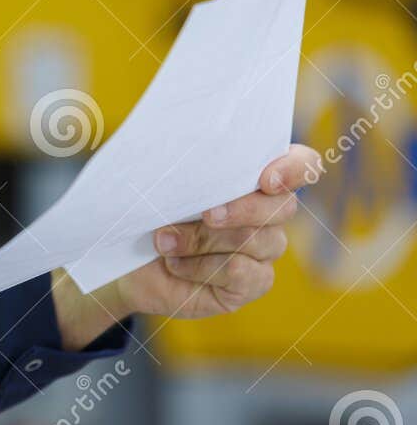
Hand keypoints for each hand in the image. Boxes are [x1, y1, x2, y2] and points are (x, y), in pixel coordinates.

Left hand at [52, 144, 320, 349]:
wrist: (125, 258)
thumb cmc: (145, 208)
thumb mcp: (158, 179)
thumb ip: (184, 161)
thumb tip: (185, 141)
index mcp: (253, 174)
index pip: (301, 164)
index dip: (294, 169)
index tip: (266, 179)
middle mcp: (268, 211)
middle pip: (282, 207)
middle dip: (240, 210)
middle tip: (205, 214)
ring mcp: (263, 249)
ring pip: (256, 241)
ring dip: (201, 241)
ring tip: (163, 241)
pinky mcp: (251, 283)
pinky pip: (241, 273)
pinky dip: (202, 268)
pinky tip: (175, 265)